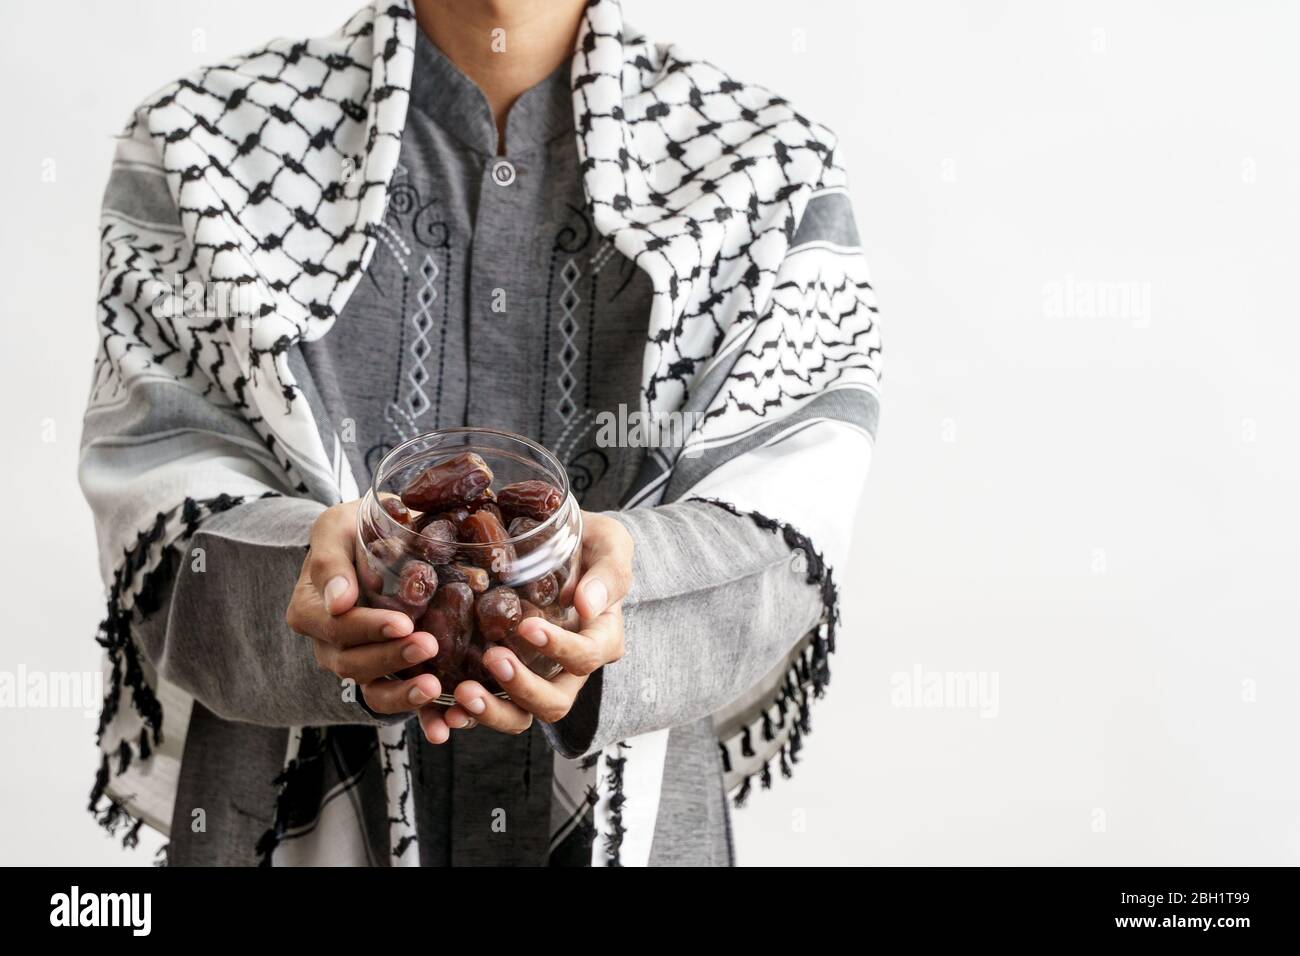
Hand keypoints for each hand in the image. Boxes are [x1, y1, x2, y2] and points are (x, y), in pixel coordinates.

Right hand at [286, 500, 450, 740]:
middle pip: (353, 662)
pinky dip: (419, 716)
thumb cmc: (355, 529)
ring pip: (372, 689)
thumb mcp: (336, 527)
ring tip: (435, 687)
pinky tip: (443, 728)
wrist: (379, 537)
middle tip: (428, 646)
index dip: (367, 629)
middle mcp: (329, 644)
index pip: (335, 627)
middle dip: (391, 658)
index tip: (402, 623)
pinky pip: (398, 700)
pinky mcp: (387, 673)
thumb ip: (331, 560)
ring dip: (403, 693)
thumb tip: (337, 600)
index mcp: (310, 609)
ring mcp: (358, 662)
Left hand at [436, 512, 631, 736]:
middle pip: (555, 702)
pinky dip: (470, 716)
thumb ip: (608, 573)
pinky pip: (492, 708)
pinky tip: (447, 710)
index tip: (528, 627)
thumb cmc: (590, 544)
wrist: (560, 545)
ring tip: (463, 693)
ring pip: (522, 715)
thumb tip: (586, 605)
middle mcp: (571, 669)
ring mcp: (539, 678)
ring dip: (493, 711)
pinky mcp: (508, 678)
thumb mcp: (610, 544)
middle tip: (492, 658)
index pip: (587, 656)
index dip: (560, 648)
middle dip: (522, 688)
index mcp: (601, 639)